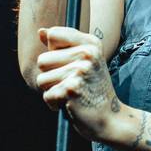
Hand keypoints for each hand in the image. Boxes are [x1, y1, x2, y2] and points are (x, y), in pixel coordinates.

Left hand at [35, 26, 125, 141]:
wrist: (111, 118)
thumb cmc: (93, 90)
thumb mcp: (83, 62)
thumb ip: (61, 45)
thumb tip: (40, 31)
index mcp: (91, 43)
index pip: (53, 34)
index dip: (53, 52)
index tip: (70, 64)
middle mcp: (87, 53)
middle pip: (43, 60)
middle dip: (51, 76)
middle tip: (71, 84)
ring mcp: (80, 71)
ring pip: (42, 79)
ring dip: (52, 91)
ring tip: (70, 94)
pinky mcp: (72, 89)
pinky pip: (47, 95)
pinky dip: (54, 104)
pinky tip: (70, 104)